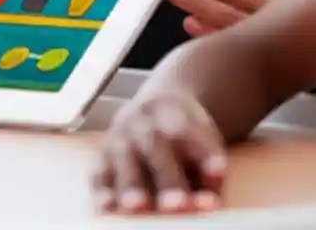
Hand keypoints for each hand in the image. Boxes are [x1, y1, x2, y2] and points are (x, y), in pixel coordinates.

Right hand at [93, 91, 227, 213]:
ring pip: (122, 159)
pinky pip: (98, 174)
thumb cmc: (186, 139)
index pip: (188, 131)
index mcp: (172, 110)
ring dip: (130, 185)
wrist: (153, 108)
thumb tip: (210, 202)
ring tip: (138, 207)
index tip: (218, 172)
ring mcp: (116, 138)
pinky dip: (102, 191)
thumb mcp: (204, 143)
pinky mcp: (100, 158)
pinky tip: (106, 208)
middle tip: (177, 203)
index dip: (202, 152)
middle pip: (154, 145)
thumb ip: (210, 172)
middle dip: (166, 176)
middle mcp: (140, 121)